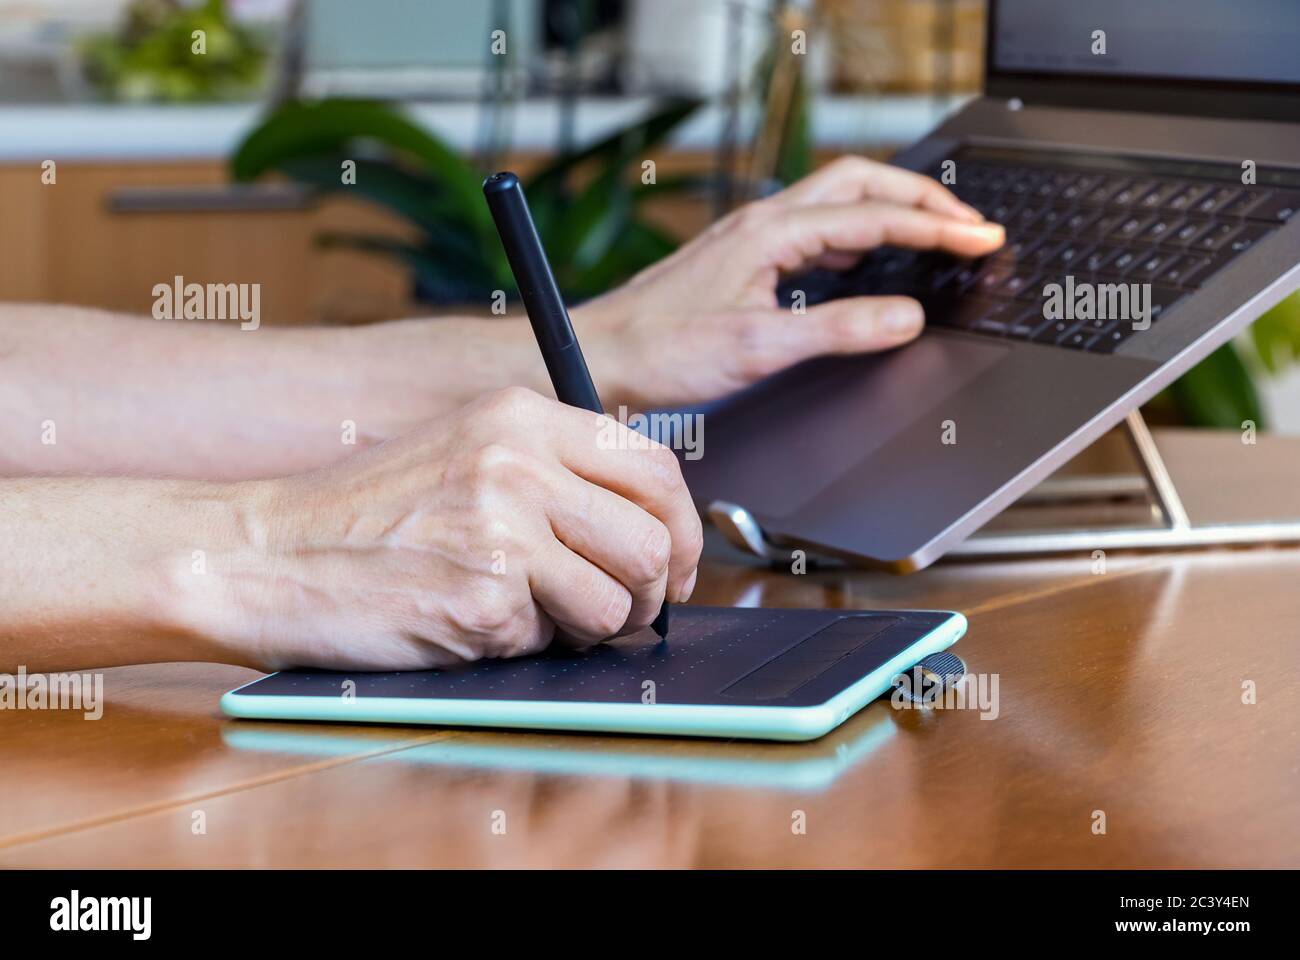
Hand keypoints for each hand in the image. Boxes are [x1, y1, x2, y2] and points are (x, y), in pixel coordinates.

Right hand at [203, 387, 702, 670]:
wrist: (266, 552)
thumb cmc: (367, 513)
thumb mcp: (466, 450)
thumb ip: (556, 470)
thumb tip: (653, 524)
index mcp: (522, 417)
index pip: (656, 467)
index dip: (684, 528)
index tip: (676, 563)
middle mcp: (519, 464)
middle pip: (655, 541)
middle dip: (654, 592)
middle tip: (627, 609)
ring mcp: (501, 532)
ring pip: (618, 604)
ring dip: (590, 627)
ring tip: (536, 615)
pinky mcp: (480, 599)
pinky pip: (550, 641)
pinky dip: (524, 644)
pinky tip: (471, 621)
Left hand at [574, 155, 1004, 408]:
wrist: (603, 356)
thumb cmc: (663, 351)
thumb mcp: (759, 348)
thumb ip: (838, 330)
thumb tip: (905, 318)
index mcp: (772, 232)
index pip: (875, 215)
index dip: (938, 227)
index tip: (984, 238)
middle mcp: (763, 222)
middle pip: (862, 182)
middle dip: (923, 198)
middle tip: (970, 225)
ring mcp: (753, 237)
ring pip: (839, 202)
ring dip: (892, 211)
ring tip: (936, 234)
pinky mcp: (745, 259)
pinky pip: (818, 230)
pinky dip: (859, 236)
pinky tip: (868, 261)